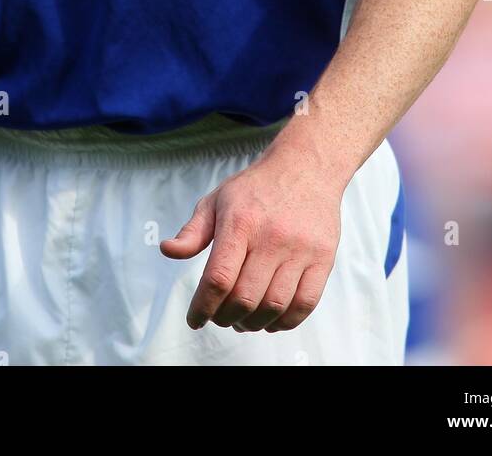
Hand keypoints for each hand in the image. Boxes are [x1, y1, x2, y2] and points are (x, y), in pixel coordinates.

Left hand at [160, 144, 342, 332]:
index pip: (219, 278)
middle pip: (244, 298)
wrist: (306, 167)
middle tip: (219, 317)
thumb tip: (168, 251)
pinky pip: (305, 304)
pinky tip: (271, 318)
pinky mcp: (323, 259)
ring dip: (254, 323)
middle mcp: (271, 237)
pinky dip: (285, 322)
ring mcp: (300, 249)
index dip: (203, 307)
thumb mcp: (218, 200)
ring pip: (274, 306)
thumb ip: (193, 231)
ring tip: (243, 320)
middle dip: (225, 318)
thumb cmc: (257, 188)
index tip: (194, 319)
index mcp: (240, 222)